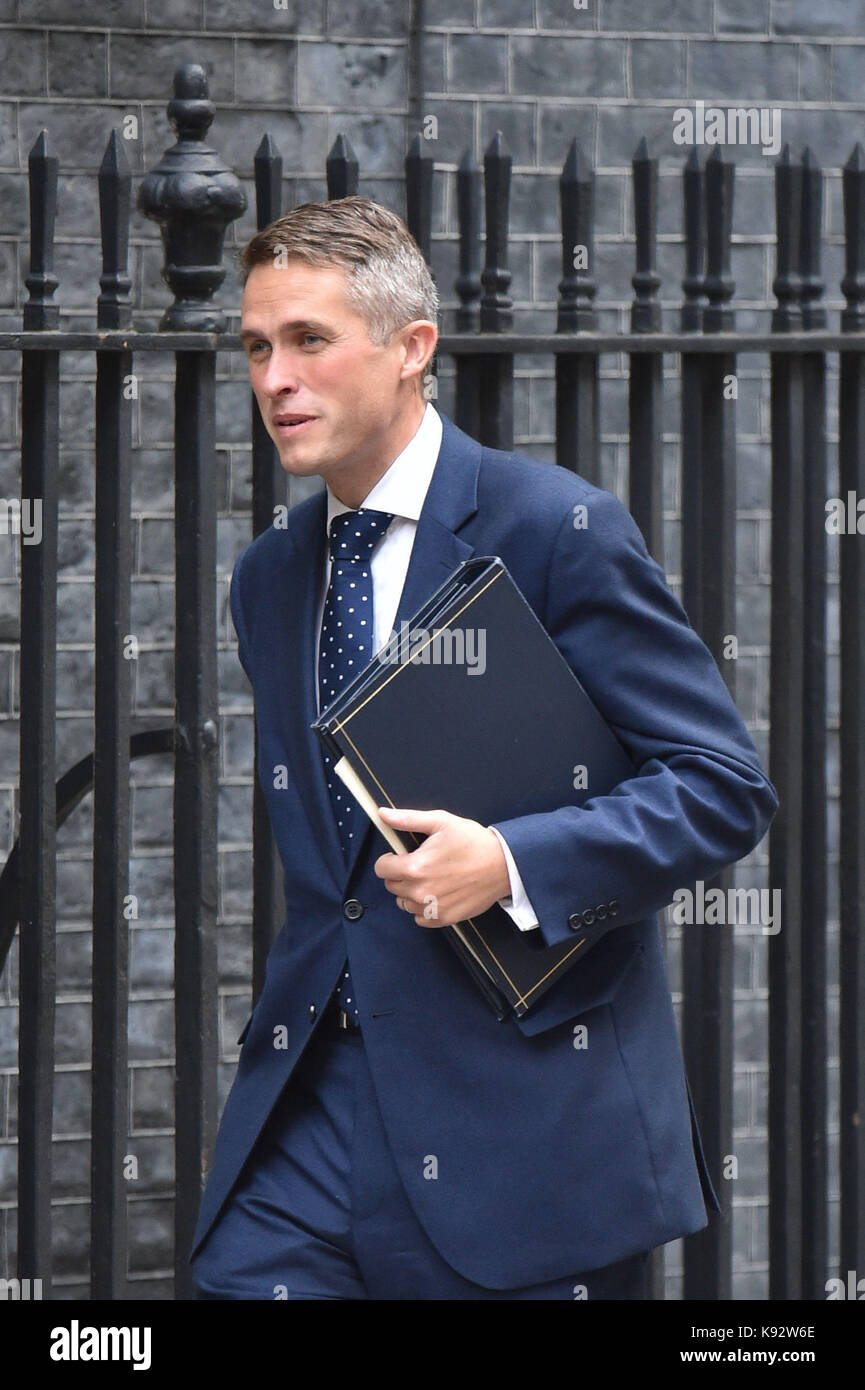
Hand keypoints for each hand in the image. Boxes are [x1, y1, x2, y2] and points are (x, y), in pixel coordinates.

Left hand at [373, 807, 510, 926]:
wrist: (504, 864)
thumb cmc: (473, 841)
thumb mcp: (441, 822)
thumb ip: (408, 819)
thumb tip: (382, 814)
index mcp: (414, 867)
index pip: (381, 869)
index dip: (390, 859)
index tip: (401, 855)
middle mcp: (420, 892)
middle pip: (391, 886)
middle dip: (400, 874)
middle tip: (421, 864)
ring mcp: (432, 908)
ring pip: (404, 903)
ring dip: (410, 892)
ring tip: (431, 878)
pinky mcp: (444, 919)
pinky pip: (419, 918)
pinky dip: (423, 908)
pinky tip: (437, 893)